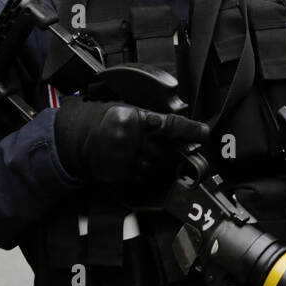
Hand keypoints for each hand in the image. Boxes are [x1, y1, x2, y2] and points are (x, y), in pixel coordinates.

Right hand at [53, 97, 209, 182]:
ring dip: (159, 160)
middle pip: (169, 149)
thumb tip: (180, 128)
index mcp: (138, 119)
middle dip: (173, 149)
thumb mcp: (130, 109)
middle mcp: (135, 140)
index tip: (205, 133)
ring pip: (159, 165)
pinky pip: (146, 176)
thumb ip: (153, 119)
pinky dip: (145, 170)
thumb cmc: (106, 119)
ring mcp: (129, 160)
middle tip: (166, 145)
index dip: (192, 130)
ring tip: (143, 150)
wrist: (81, 137)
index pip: (173, 125)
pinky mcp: (124, 175)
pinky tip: (134, 160)